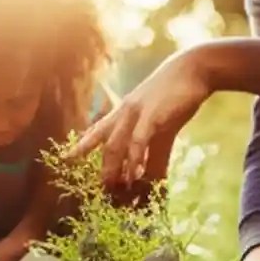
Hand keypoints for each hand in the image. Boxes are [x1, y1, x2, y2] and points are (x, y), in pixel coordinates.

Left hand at [66, 51, 207, 189]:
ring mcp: (136, 113)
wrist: (193, 69)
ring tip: (113, 188)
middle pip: (104, 144)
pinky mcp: (152, 115)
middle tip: (102, 190)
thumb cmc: (176, 96)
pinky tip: (134, 175)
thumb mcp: (161, 123)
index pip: (98, 131)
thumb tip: (149, 173)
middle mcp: (124, 113)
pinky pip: (138, 140)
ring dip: (113, 168)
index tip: (65, 158)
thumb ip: (153, 150)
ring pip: (116, 145)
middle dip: (102, 168)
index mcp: (123, 112)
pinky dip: (134, 159)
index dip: (82, 146)